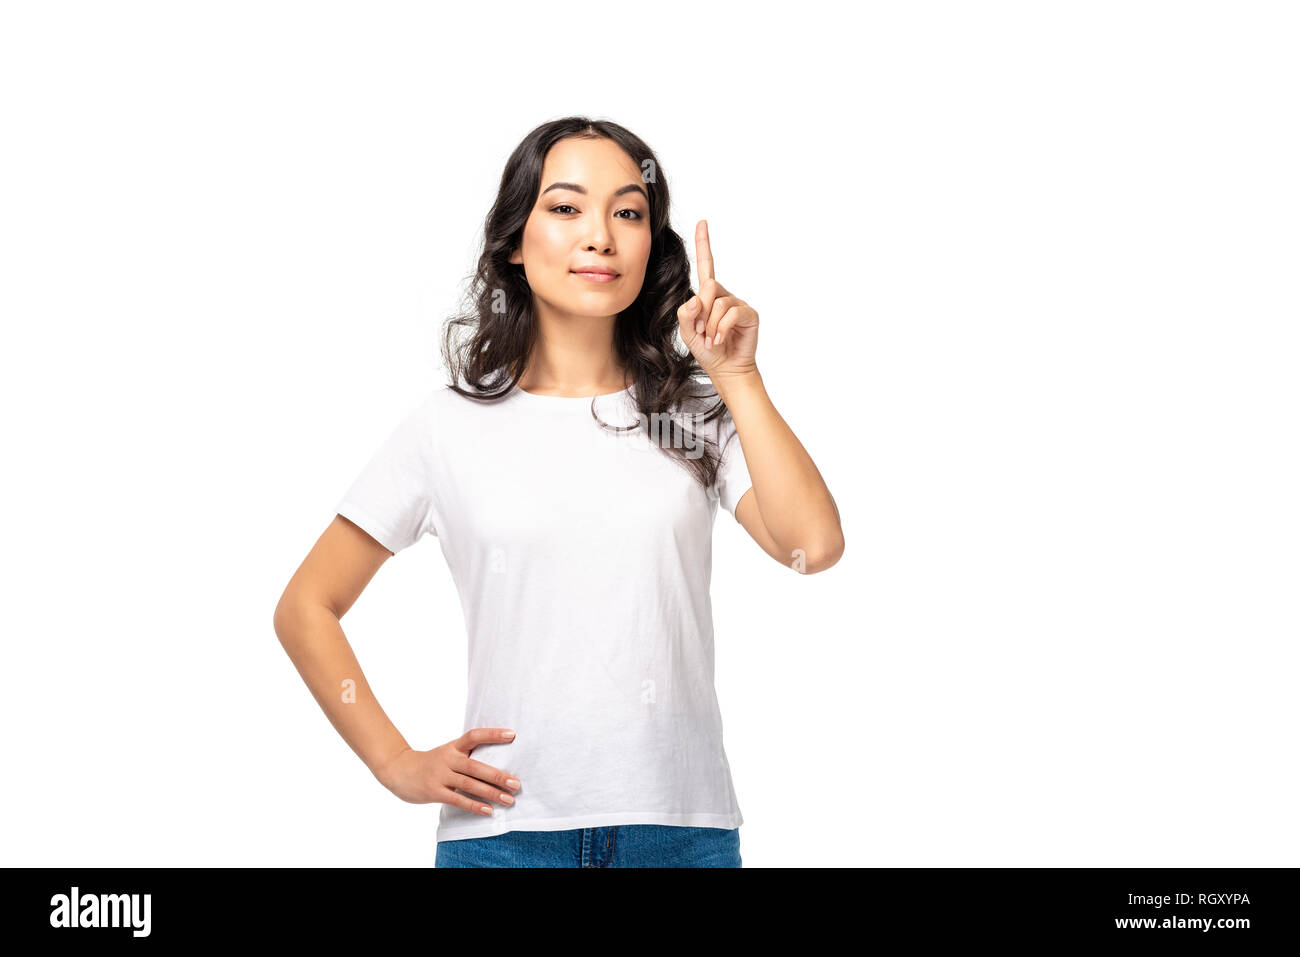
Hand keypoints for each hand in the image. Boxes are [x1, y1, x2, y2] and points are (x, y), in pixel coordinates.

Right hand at [376, 728, 520, 816]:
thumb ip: (467, 756)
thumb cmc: (432, 763)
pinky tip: (489, 810)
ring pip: (469, 784)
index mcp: (453, 746)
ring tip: (509, 800)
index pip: (474, 736)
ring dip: (491, 793)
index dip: (493, 734)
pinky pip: (458, 799)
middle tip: (516, 783)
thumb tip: (498, 763)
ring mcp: (440, 775)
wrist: (398, 770)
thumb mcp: (448, 753)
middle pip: (476, 766)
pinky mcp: (434, 791)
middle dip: (497, 776)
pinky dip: (474, 805)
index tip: (512, 734)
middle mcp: (448, 758)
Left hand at [677, 219, 759, 385]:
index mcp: (708, 295)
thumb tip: (695, 298)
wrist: (725, 369)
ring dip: (711, 326)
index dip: (704, 244)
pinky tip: (721, 340)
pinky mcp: (749, 314)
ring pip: (718, 304)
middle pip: (708, 287)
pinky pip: (732, 314)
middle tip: (701, 332)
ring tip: (712, 340)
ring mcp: (738, 303)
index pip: (706, 265)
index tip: (702, 223)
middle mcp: (724, 295)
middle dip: (701, 312)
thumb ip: (685, 315)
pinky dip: (722, 329)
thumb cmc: (707, 350)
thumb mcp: (688, 332)